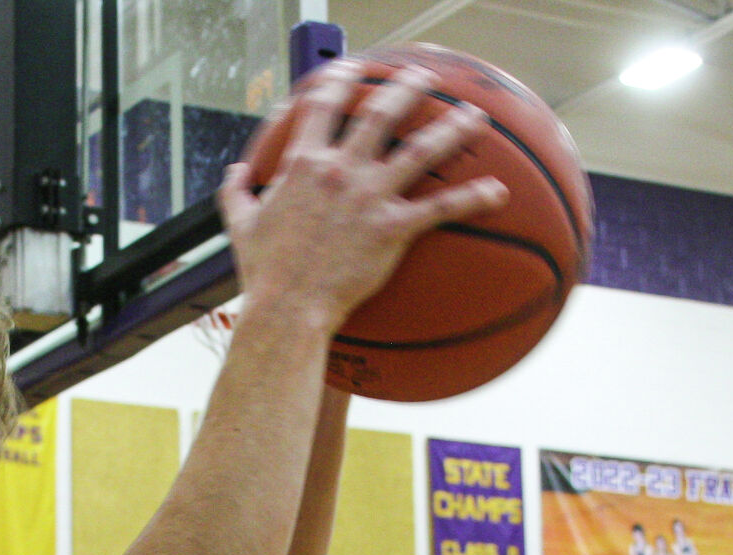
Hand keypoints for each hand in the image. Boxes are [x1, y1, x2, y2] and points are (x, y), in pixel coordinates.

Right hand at [218, 61, 508, 327]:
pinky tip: (497, 192)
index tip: (351, 69)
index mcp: (303, 162)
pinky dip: (472, 198)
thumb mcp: (240, 223)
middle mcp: (340, 169)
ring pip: (420, 149)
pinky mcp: (392, 228)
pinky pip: (440, 208)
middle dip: (406, 87)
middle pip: (380, 112)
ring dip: (452, 128)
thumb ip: (236, 191)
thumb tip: (235, 171)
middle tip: (425, 76)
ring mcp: (369, 196)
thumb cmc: (264, 271)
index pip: (323, 104)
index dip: (338, 80)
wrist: (287, 307)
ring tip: (475, 115)